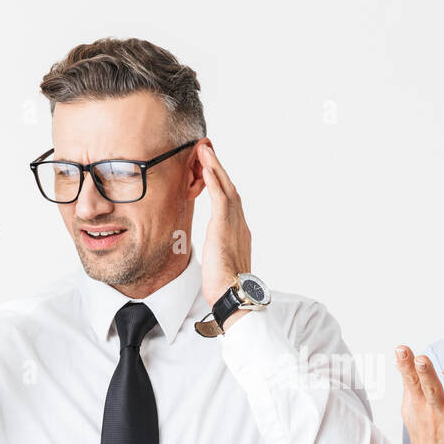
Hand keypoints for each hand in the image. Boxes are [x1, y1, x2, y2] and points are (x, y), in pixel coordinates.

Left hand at [197, 141, 252, 328]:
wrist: (234, 294)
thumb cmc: (225, 286)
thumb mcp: (220, 262)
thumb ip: (219, 250)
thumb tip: (215, 250)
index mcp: (239, 233)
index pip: (229, 202)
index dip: (221, 184)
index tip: (212, 170)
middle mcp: (240, 225)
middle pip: (230, 190)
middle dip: (219, 169)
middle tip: (208, 150)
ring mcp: (234, 224)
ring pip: (226, 189)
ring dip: (215, 168)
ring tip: (204, 151)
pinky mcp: (224, 227)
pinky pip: (220, 198)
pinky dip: (214, 181)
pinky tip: (207, 168)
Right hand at [396, 346, 443, 443]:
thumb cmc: (425, 435)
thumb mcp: (411, 410)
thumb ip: (409, 385)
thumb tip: (402, 361)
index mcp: (421, 405)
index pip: (412, 381)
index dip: (407, 365)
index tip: (402, 350)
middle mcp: (436, 413)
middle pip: (431, 390)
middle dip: (426, 374)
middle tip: (421, 360)